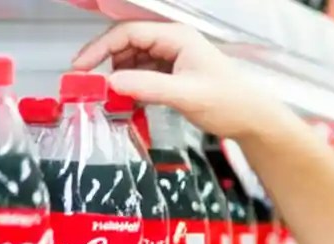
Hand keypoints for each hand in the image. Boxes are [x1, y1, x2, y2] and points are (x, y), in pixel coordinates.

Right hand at [72, 21, 288, 139]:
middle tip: (88, 84)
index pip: (128, 33)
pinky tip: (129, 101)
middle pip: (127, 43)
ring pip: (133, 59)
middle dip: (105, 61)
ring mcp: (173, 57)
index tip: (80, 67)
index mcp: (176, 37)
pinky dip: (132, 85)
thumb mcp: (187, 96)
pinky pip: (144, 73)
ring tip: (110, 97)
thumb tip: (112, 82)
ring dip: (119, 75)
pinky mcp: (175, 74)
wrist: (253, 120)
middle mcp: (173, 42)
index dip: (99, 48)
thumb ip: (149, 87)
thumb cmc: (229, 103)